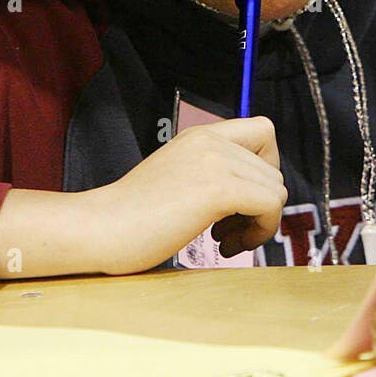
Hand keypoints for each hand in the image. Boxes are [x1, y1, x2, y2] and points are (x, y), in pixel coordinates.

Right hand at [86, 115, 286, 274]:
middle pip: (273, 170)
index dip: (267, 165)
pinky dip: (259, 232)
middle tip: (227, 231)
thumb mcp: (178, 177)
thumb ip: (211, 173)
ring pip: (276, 190)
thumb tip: (253, 193)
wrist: (100, 228)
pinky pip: (270, 206)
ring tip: (223, 241)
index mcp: (200, 135)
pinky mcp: (217, 190)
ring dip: (258, 223)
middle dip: (259, 206)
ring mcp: (214, 162)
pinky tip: (226, 247)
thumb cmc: (131, 216)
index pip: (264, 129)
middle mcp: (210, 140)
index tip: (244, 197)